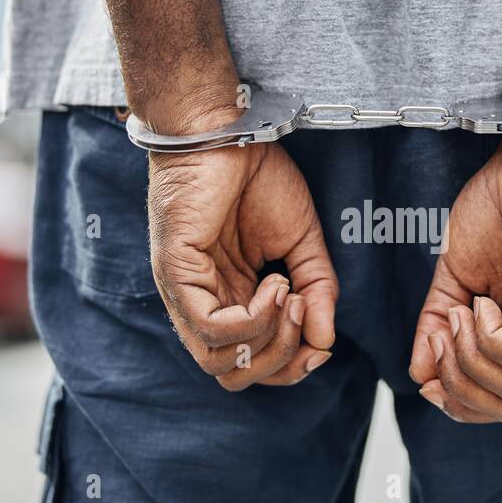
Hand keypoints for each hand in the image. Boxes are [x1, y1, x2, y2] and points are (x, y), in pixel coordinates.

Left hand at [147, 98, 337, 389]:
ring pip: (219, 361)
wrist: (229, 129)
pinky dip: (253, 320)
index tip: (322, 339)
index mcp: (230, 299)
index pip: (252, 362)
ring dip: (270, 341)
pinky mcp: (175, 274)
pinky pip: (212, 328)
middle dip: (282, 361)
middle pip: (234, 373)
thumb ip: (318, 291)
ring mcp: (185, 293)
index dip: (291, 364)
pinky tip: (276, 284)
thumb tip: (325, 341)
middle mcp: (204, 304)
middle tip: (307, 315)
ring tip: (291, 295)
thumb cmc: (258, 178)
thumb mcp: (303, 243)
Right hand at [408, 136, 501, 422]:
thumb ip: (437, 324)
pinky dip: (491, 340)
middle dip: (460, 389)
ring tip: (458, 315)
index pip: (501, 404)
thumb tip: (420, 374)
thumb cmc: (499, 209)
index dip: (458, 401)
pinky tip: (480, 302)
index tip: (429, 365)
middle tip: (441, 338)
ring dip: (472, 362)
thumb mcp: (455, 276)